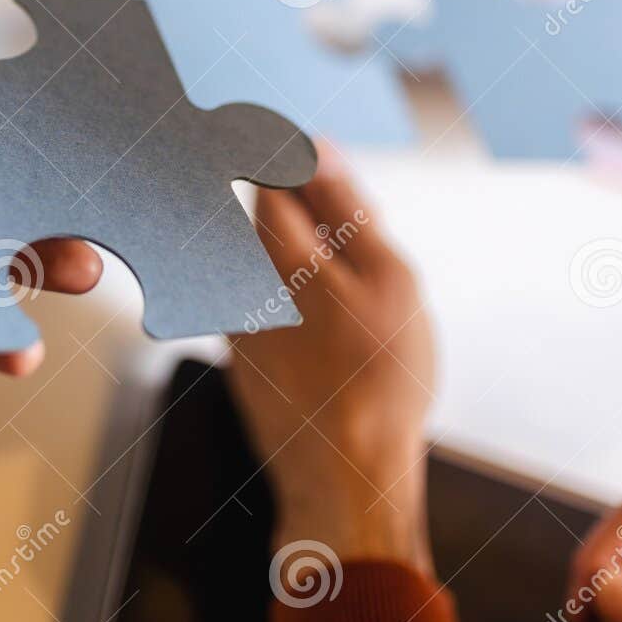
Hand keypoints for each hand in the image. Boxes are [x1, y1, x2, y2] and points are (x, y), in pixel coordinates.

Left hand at [227, 153, 435, 574]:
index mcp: (273, 248)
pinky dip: (285, 298)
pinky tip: (326, 330)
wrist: (346, 471)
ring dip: (290, 255)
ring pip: (258, 259)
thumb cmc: (378, 379)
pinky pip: (258, 301)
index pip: (267, 170)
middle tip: (346, 238)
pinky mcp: (241, 353)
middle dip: (296, 209)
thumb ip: (347, 207)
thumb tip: (318, 149)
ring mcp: (235, 318)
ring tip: (343, 294)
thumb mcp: (387, 275)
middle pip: (261, 215)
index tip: (314, 166)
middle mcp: (238, 278)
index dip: (292, 158)